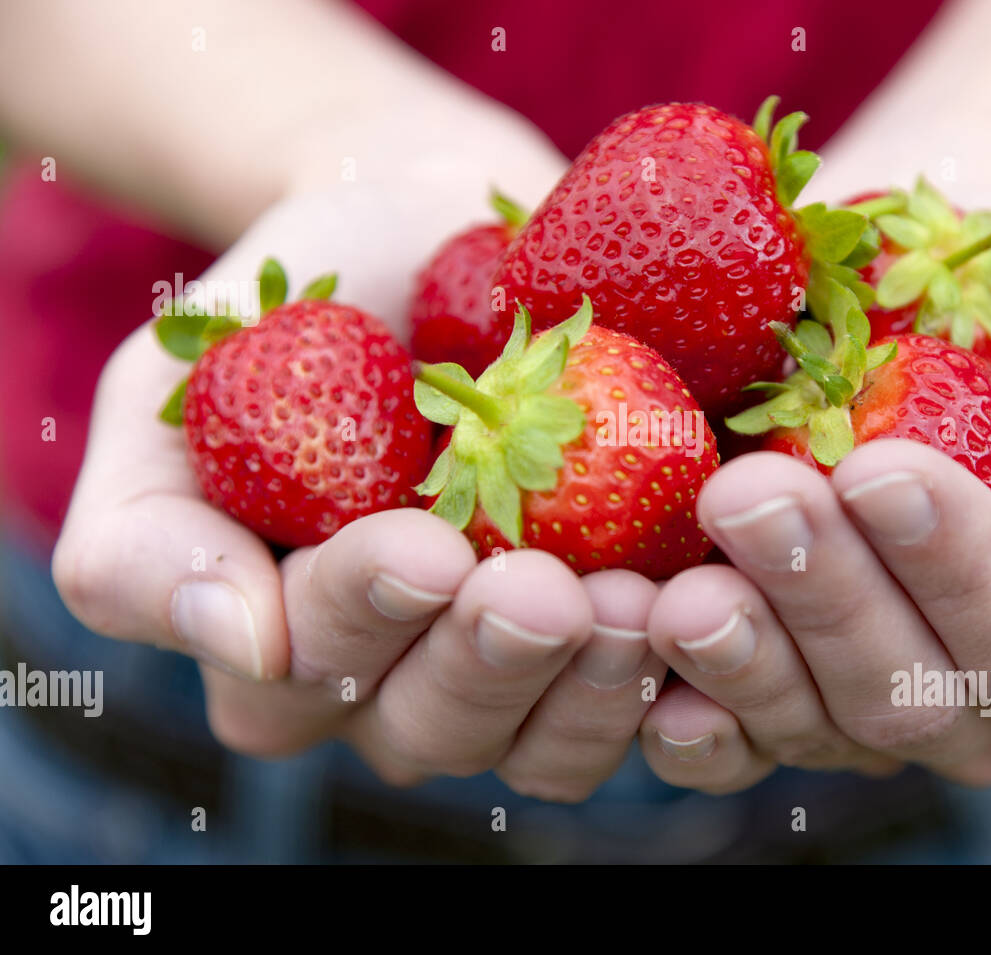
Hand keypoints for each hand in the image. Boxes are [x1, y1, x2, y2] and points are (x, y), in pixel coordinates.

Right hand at [53, 172, 665, 801]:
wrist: (441, 234)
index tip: (425, 542)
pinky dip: (691, 675)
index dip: (362, 618)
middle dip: (491, 664)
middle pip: (436, 729)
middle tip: (547, 592)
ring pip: (548, 747)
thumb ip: (150, 534)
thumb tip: (243, 645)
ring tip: (639, 605)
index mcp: (291, 641)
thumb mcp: (175, 397)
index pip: (307, 673)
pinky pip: (658, 704)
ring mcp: (523, 669)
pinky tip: (714, 607)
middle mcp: (404, 678)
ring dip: (593, 690)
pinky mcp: (621, 633)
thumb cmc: (299, 311)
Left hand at [635, 194, 990, 791]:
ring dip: (745, 656)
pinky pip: (731, 740)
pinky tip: (645, 669)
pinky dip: (688, 714)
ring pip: (813, 721)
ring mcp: (861, 695)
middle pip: (908, 696)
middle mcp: (974, 694)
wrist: (921, 277)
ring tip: (684, 588)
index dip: (956, 567)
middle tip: (748, 497)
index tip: (879, 467)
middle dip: (825, 596)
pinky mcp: (769, 678)